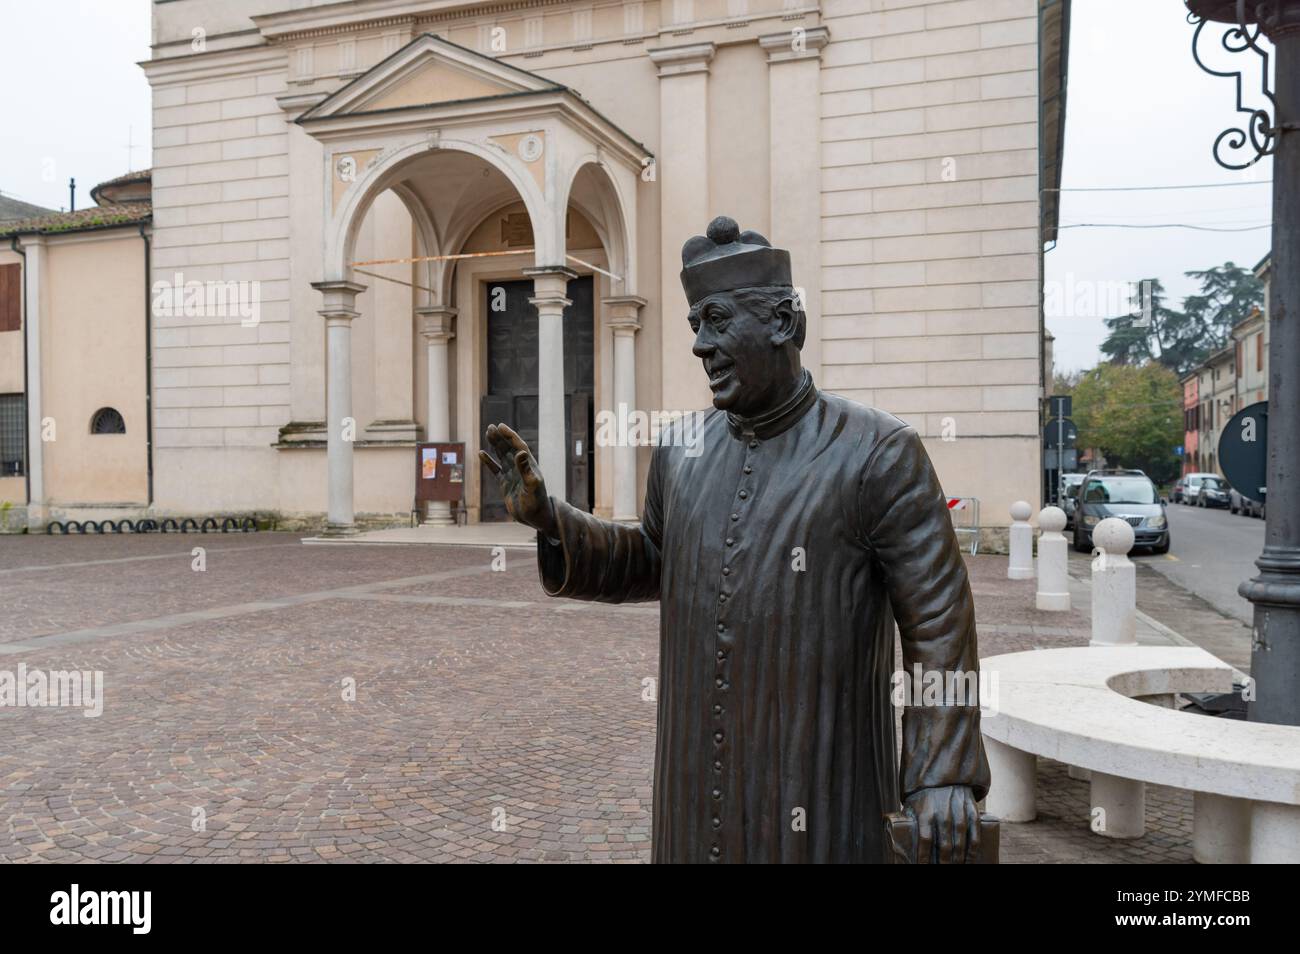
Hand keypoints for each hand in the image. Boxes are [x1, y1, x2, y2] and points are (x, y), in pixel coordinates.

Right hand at [478, 422, 556, 536]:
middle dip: (500, 438)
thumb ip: (525, 469)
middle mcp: (521, 468)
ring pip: (502, 456)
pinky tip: (482, 453)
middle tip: (491, 427)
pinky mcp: (506, 484)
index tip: (501, 426)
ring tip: (488, 433)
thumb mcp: (531, 485)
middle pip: (509, 449)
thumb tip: (521, 452)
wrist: (535, 518)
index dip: (510, 436)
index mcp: (529, 466)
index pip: (519, 447)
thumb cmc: (537, 503)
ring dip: (495, 445)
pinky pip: (496, 469)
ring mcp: (513, 475)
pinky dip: (489, 462)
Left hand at [903, 785, 980, 863]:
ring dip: (958, 858)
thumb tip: (904, 843)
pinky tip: (970, 860)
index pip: (924, 839)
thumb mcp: (913, 804)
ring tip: (955, 866)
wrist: (944, 769)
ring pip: (960, 840)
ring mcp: (958, 810)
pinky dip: (973, 849)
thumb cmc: (924, 793)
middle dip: (943, 861)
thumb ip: (913, 822)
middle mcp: (942, 811)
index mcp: (925, 811)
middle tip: (942, 868)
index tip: (923, 867)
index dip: (924, 856)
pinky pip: (974, 832)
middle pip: (944, 844)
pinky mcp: (971, 808)